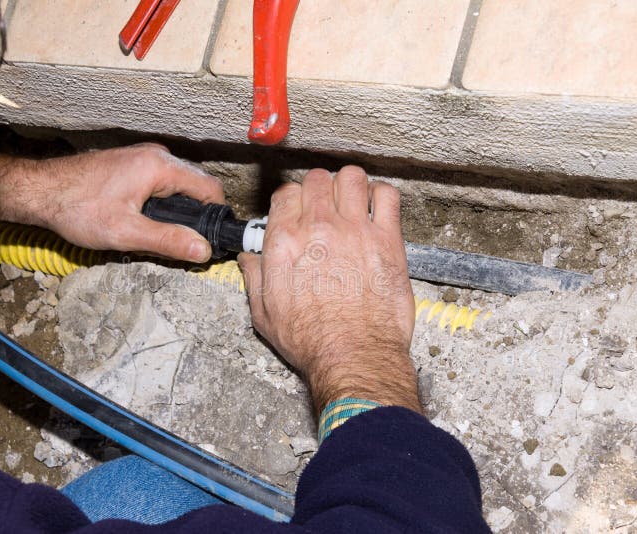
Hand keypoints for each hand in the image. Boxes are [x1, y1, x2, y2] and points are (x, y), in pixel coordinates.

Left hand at [0, 144, 224, 262]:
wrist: (40, 190)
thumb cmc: (77, 208)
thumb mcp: (126, 232)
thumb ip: (168, 240)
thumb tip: (203, 250)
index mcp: (160, 166)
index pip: (210, 189)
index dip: (215, 216)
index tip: (210, 240)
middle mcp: (156, 155)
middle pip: (196, 186)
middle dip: (195, 215)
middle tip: (183, 244)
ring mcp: (143, 157)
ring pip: (178, 186)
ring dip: (177, 211)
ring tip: (161, 235)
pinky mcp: (131, 164)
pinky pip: (161, 183)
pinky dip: (161, 203)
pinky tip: (145, 222)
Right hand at [238, 166, 420, 415]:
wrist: (353, 355)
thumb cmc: (311, 341)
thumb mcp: (264, 314)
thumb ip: (254, 279)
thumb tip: (248, 260)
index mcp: (285, 241)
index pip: (286, 194)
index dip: (292, 200)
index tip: (298, 212)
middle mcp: (319, 227)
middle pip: (318, 179)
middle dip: (319, 189)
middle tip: (325, 206)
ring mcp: (355, 229)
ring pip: (352, 177)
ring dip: (349, 186)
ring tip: (351, 202)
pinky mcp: (387, 239)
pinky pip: (387, 195)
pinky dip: (382, 196)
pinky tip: (377, 210)